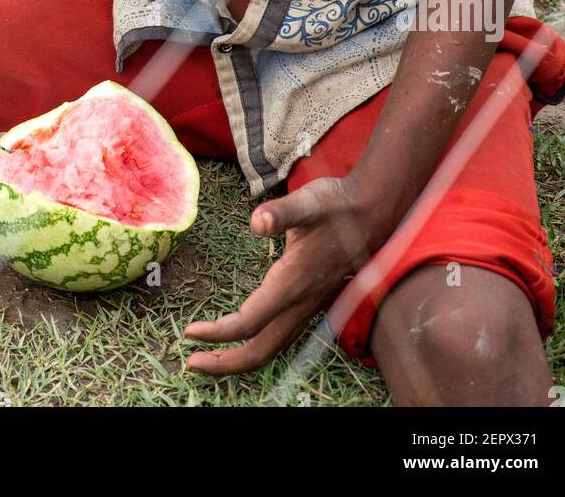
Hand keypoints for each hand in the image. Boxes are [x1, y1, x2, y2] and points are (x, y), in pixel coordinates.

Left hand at [183, 175, 374, 375]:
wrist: (373, 211)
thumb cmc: (337, 204)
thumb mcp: (309, 201)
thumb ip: (282, 212)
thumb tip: (256, 222)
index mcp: (294, 281)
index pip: (251, 321)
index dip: (219, 332)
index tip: (190, 331)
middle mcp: (302, 301)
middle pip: (262, 350)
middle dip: (226, 363)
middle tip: (191, 363)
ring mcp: (309, 305)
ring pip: (274, 347)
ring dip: (241, 358)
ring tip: (211, 359)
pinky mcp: (311, 301)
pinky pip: (282, 336)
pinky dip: (258, 345)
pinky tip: (245, 336)